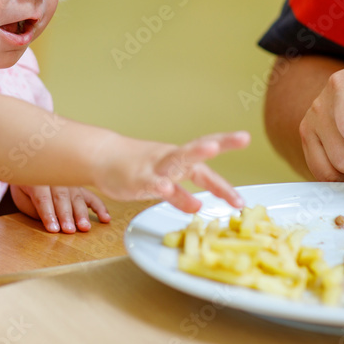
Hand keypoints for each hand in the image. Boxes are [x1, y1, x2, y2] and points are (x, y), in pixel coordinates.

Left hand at [9, 185, 110, 233]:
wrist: (31, 167)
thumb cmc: (26, 188)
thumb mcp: (22, 197)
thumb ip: (35, 208)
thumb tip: (51, 221)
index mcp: (37, 179)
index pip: (43, 198)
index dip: (48, 214)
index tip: (53, 229)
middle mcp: (55, 177)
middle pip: (61, 198)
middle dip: (66, 215)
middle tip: (69, 230)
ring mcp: (70, 181)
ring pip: (76, 197)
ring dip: (81, 213)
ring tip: (84, 227)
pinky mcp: (80, 187)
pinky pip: (91, 196)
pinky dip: (99, 207)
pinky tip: (105, 219)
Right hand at [95, 131, 248, 212]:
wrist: (101, 156)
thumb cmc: (134, 168)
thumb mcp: (164, 181)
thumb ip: (182, 193)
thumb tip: (199, 206)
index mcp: (179, 160)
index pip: (206, 169)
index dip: (224, 183)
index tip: (241, 194)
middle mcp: (170, 159)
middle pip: (198, 150)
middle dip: (222, 142)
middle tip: (243, 137)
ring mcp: (154, 167)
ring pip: (176, 160)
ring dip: (194, 153)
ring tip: (212, 148)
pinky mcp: (136, 177)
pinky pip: (149, 181)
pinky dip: (159, 185)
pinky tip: (166, 188)